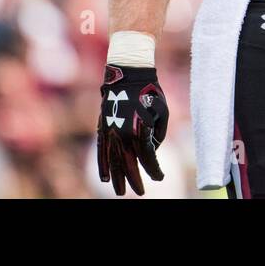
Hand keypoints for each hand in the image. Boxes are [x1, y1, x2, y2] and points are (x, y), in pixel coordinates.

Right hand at [96, 64, 167, 195]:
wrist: (128, 73)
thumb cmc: (151, 92)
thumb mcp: (162, 112)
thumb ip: (158, 134)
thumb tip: (150, 150)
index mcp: (139, 130)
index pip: (147, 158)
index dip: (154, 170)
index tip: (160, 177)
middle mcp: (122, 134)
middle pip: (127, 164)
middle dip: (134, 180)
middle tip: (140, 192)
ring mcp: (110, 131)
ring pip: (112, 161)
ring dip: (117, 178)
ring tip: (120, 192)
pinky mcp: (103, 126)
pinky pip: (101, 150)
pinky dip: (102, 164)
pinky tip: (104, 177)